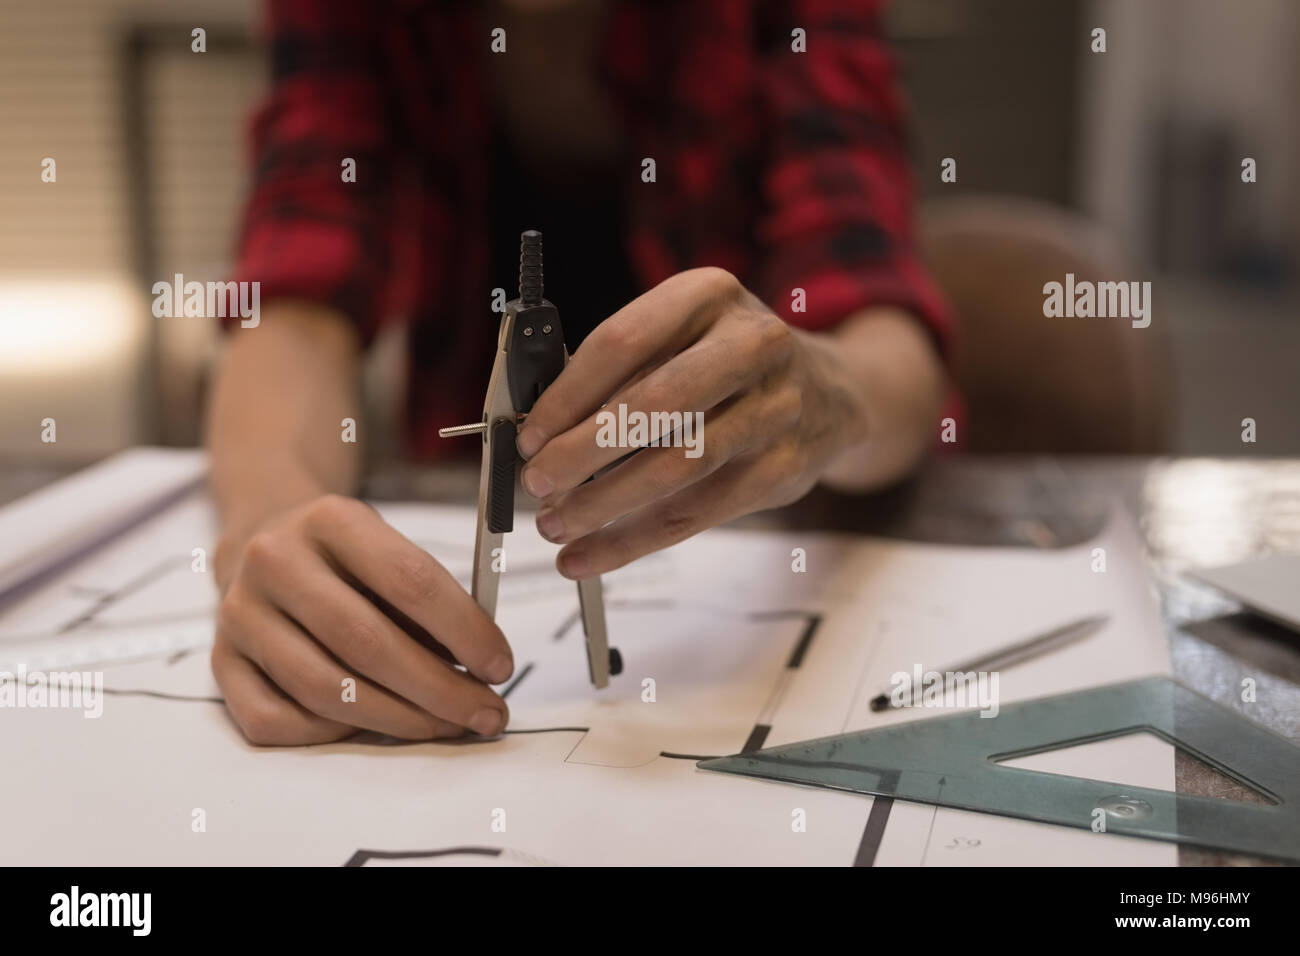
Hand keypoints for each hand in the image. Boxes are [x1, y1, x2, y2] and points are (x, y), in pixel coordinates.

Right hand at [211, 494, 513, 744]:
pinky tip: (372, 725)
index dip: (464, 631)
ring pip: (325, 689)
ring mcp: (239, 614)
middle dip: (438, 689)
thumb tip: (481, 668)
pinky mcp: (220, 662)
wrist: (261, 537)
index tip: (501, 666)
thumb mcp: (390, 546)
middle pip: (367, 642)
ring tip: (446, 724)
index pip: (410, 580)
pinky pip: (276, 721)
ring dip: (399, 719)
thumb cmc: (347, 555)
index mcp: (331, 519)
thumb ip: (431, 598)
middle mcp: (275, 561)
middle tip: (485, 712)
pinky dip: (332, 734)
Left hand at [514, 267, 870, 578]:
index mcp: (710, 295)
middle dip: (583, 452)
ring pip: (678, 465)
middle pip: (655, 403)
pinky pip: (699, 513)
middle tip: (537, 484)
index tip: (528, 435)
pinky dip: (635, 540)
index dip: (567, 395)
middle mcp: (754, 343)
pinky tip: (592, 554)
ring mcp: (778, 407)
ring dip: (606, 503)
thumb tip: (540, 432)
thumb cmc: (728, 365)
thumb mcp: (685, 336)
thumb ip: (623, 371)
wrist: (831, 393)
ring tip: (557, 524)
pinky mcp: (785, 468)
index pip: (622, 342)